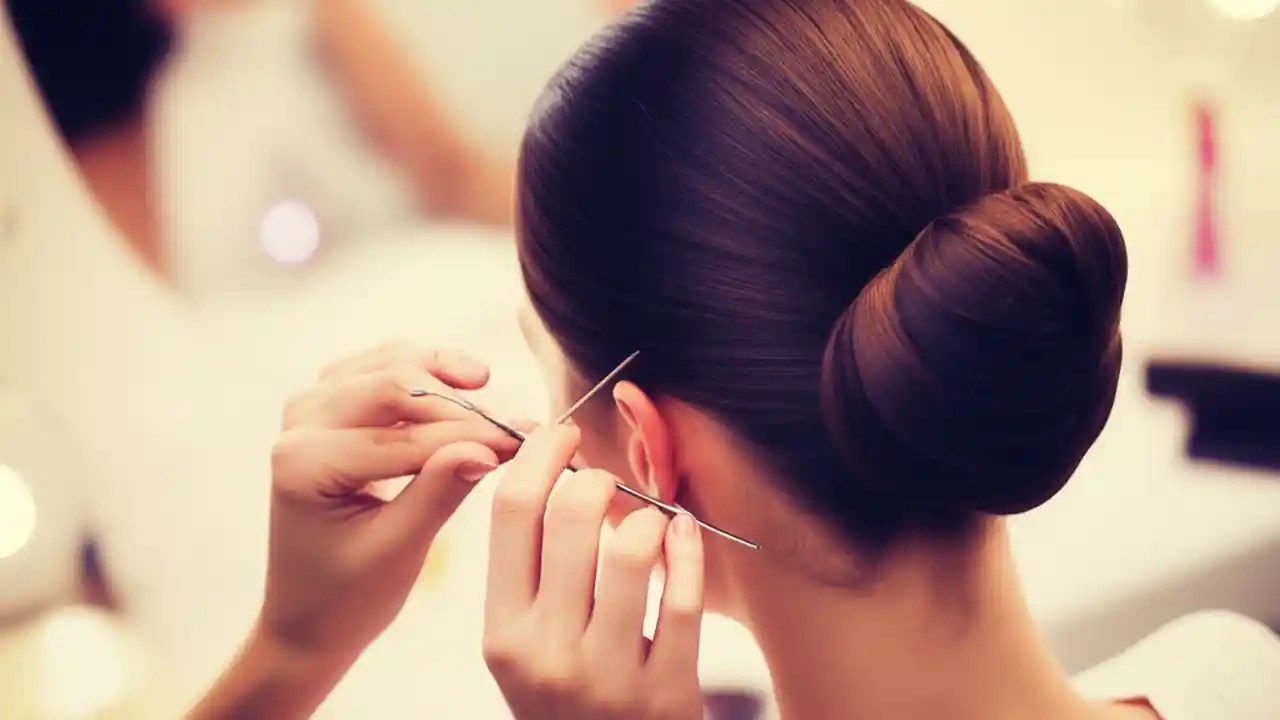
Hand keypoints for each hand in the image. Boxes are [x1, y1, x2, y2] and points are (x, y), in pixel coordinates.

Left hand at [261, 342, 521, 664]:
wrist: (309, 617)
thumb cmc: (349, 596)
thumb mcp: (400, 549)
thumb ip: (441, 491)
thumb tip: (491, 446)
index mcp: (306, 464)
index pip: (403, 436)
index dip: (469, 435)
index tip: (521, 440)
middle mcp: (298, 427)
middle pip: (390, 383)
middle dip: (456, 401)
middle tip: (508, 422)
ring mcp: (306, 413)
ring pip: (382, 365)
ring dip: (437, 371)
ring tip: (484, 383)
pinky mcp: (322, 411)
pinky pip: (373, 370)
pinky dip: (416, 372)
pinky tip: (454, 383)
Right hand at [482, 425, 705, 719]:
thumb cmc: (570, 696)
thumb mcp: (529, 645)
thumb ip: (535, 569)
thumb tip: (551, 462)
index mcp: (503, 633)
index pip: (512, 512)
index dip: (539, 454)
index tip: (561, 433)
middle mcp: (545, 654)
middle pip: (570, 516)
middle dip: (595, 477)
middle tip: (606, 478)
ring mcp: (606, 677)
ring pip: (631, 549)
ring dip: (647, 516)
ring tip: (649, 519)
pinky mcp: (665, 694)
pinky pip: (682, 597)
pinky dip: (689, 549)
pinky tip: (684, 532)